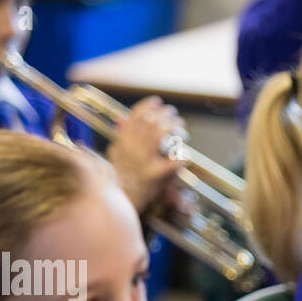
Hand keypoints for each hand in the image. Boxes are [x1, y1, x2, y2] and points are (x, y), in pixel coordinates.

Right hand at [108, 96, 186, 213]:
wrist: (122, 200)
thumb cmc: (120, 177)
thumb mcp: (115, 155)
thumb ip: (120, 137)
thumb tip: (122, 119)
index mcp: (123, 141)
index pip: (135, 116)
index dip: (148, 106)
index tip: (157, 101)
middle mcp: (132, 148)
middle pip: (150, 122)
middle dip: (164, 114)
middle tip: (173, 113)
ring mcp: (143, 160)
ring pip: (160, 134)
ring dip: (173, 127)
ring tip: (181, 126)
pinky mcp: (154, 175)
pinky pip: (172, 162)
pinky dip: (181, 158)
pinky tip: (186, 156)